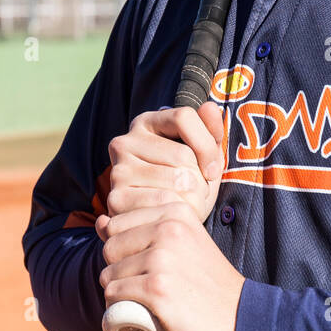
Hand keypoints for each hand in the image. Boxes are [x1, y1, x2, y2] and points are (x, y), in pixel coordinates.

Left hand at [96, 200, 244, 330]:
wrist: (237, 317)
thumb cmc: (204, 281)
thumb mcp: (181, 241)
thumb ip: (145, 226)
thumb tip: (100, 220)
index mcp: (175, 210)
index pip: (116, 222)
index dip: (123, 248)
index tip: (146, 263)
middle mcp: (168, 228)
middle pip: (110, 246)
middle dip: (118, 269)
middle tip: (144, 284)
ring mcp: (162, 258)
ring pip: (109, 273)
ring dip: (119, 291)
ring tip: (144, 298)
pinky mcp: (156, 288)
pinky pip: (114, 294)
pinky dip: (118, 307)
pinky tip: (138, 309)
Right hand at [106, 102, 225, 222]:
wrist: (161, 222)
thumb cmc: (185, 183)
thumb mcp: (202, 155)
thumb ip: (210, 130)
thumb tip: (210, 107)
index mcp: (145, 122)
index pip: (184, 116)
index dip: (207, 145)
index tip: (213, 171)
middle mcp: (124, 142)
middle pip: (183, 155)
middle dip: (202, 180)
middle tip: (198, 194)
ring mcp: (117, 170)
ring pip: (177, 180)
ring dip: (194, 199)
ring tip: (189, 205)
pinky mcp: (116, 198)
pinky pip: (163, 203)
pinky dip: (178, 212)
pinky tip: (175, 216)